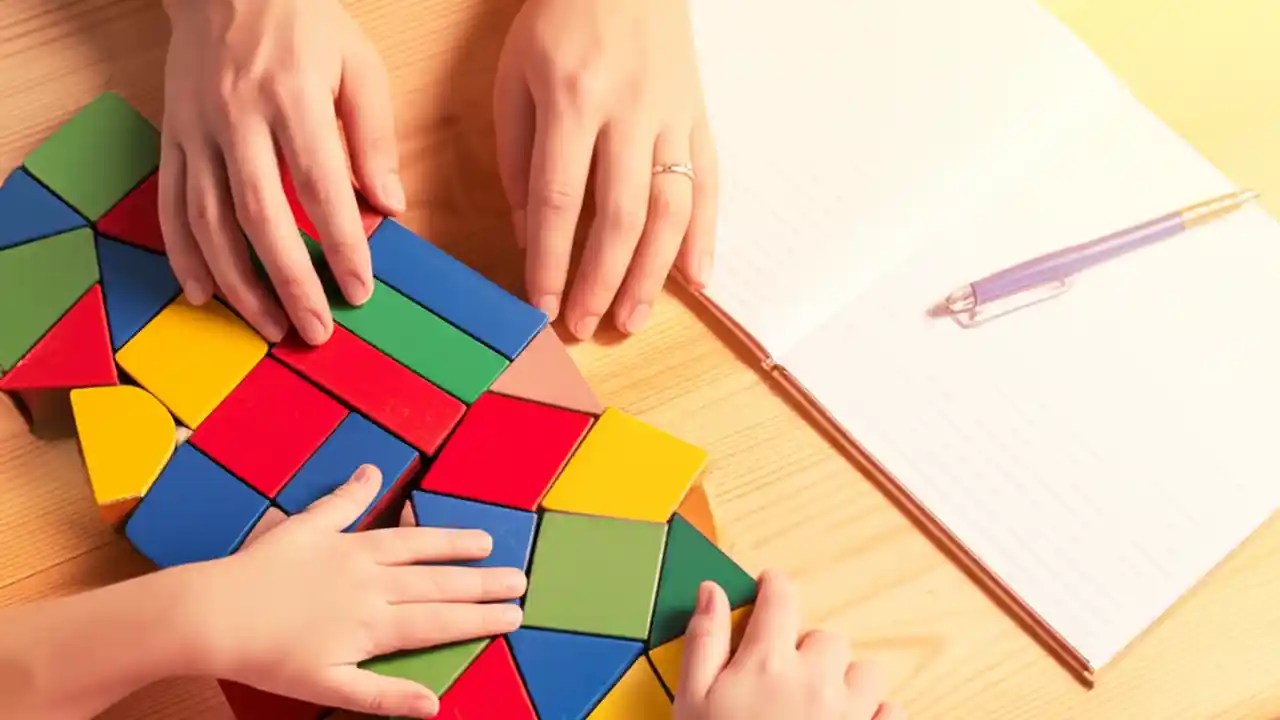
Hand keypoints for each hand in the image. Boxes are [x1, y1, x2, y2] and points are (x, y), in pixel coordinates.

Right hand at [159, 0, 402, 344]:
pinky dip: (184, 253)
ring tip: (269, 327)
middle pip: (260, 214)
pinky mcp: (171, 135)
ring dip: (239, 282)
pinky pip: (171, 203)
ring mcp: (197, 129)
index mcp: (292, 96)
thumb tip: (391, 206)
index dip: (340, 243)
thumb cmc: (303, 22)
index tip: (360, 289)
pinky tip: (205, 293)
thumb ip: (374, 137)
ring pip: (209, 218)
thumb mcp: (358, 65)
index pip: (321, 185)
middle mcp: (238, 117)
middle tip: (315, 330)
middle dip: (289, 281)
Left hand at [193, 466, 525, 717]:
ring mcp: (345, 552)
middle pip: (439, 582)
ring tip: (483, 540)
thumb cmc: (268, 659)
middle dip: (482, 582)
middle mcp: (370, 583)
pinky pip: (341, 504)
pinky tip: (374, 470)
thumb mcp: (328, 688)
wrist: (212, 616)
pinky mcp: (312, 530)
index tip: (514, 613)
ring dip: (449, 541)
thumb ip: (384, 694)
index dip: (481, 616)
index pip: (442, 620)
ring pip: (411, 544)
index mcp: (375, 624)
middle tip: (518, 578)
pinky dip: (358, 487)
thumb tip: (435, 705)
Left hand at [494, 0, 716, 338]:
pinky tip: (697, 281)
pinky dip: (707, 236)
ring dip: (652, 273)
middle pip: (620, 214)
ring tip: (633, 319)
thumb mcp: (516, 76)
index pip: (560, 197)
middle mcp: (629, 110)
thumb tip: (529, 235)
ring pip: (670, 207)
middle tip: (586, 326)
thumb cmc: (559, 22)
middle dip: (601, 279)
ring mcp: (673, 116)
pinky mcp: (700, 118)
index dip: (550, 261)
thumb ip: (516, 156)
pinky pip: (710, 183)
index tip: (541, 307)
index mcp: (572, 96)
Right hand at [675, 572, 903, 719]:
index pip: (781, 597)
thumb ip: (704, 641)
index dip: (774, 586)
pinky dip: (875, 713)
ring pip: (865, 670)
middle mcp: (816, 679)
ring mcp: (850, 712)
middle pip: (827, 636)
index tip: (769, 588)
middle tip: (783, 677)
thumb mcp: (692, 700)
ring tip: (819, 702)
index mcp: (768, 663)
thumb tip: (712, 592)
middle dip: (807, 649)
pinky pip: (890, 710)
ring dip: (846, 679)